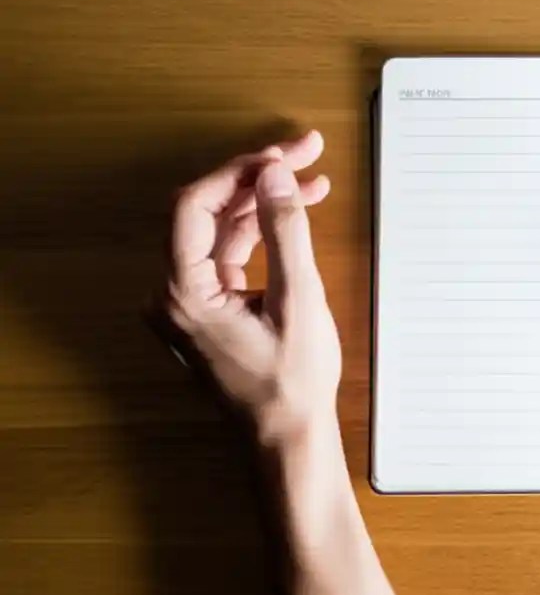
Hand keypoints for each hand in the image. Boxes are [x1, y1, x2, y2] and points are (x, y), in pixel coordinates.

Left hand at [162, 130, 340, 444]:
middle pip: (208, 214)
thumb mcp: (298, 300)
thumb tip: (274, 174)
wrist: (288, 440)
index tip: (282, 155)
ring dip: (263, 205)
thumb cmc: (292, 384)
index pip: (196, 205)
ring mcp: (188, 303)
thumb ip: (286, 231)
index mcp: (182, 292)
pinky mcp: (207, 311)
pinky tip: (292, 216)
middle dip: (257, 180)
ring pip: (221, 232)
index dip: (238, 171)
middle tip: (305, 154)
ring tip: (311, 180)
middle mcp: (173, 294)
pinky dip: (260, 234)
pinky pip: (228, 257)